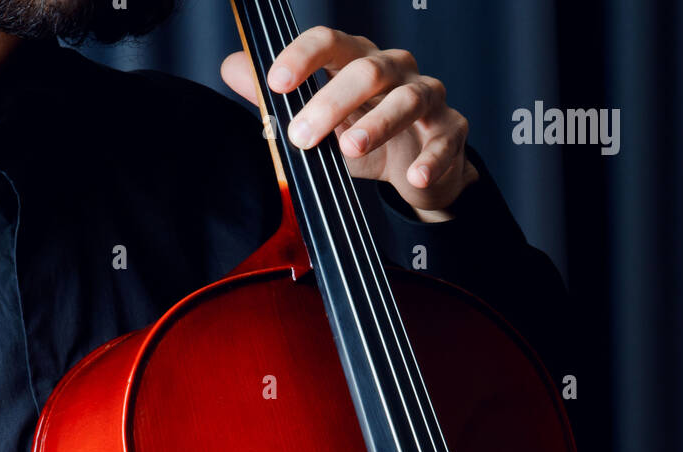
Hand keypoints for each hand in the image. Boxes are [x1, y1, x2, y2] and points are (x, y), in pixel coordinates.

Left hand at [222, 27, 477, 221]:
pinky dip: (431, 159)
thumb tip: (231, 68)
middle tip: (301, 136)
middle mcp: (396, 69)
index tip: (276, 84)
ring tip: (351, 149)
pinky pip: (444, 140)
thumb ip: (276, 102)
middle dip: (332, 103)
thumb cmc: (365, 139)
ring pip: (407, 99)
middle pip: (367, 71)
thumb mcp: (318, 123)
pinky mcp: (451, 130)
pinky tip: (414, 177)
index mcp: (359, 60)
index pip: (330, 43)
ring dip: (378, 124)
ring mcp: (428, 97)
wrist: (416, 170)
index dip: (303, 58)